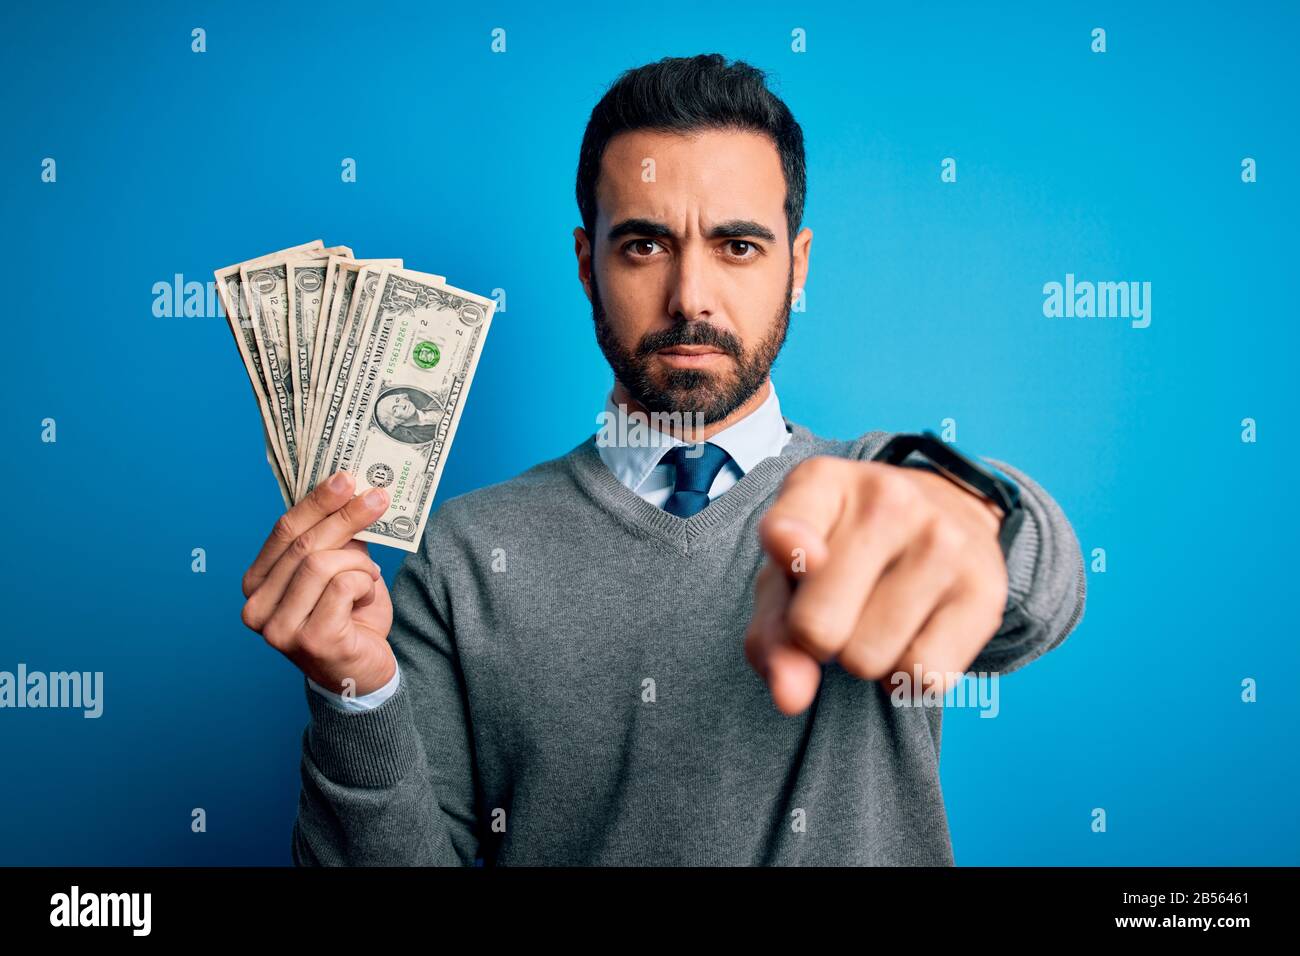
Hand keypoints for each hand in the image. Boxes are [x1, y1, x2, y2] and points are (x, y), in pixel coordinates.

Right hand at [240, 471, 395, 696]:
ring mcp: (279, 628)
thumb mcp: (339, 571)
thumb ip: (334, 540)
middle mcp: (257, 608)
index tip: (346, 477)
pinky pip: (343, 586)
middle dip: (345, 516)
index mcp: (257, 585)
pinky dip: (364, 583)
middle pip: (304, 545)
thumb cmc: (350, 619)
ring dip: (358, 563)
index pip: (284, 531)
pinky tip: (366, 597)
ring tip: (369, 575)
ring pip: (323, 564)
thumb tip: (350, 492)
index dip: (317, 501)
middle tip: (378, 497)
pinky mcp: (309, 640)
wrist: (363, 674)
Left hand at [744, 456, 1008, 714]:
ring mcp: (942, 540)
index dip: (787, 546)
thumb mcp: (788, 578)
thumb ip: (771, 636)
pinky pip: (921, 677)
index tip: (800, 556)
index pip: (789, 526)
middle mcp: (887, 498)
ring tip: (878, 615)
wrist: (949, 516)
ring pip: (867, 660)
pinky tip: (912, 635)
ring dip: (863, 659)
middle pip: (817, 629)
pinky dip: (906, 676)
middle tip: (838, 608)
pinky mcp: (984, 589)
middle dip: (817, 641)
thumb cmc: (842, 556)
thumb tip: (792, 698)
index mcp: (822, 482)